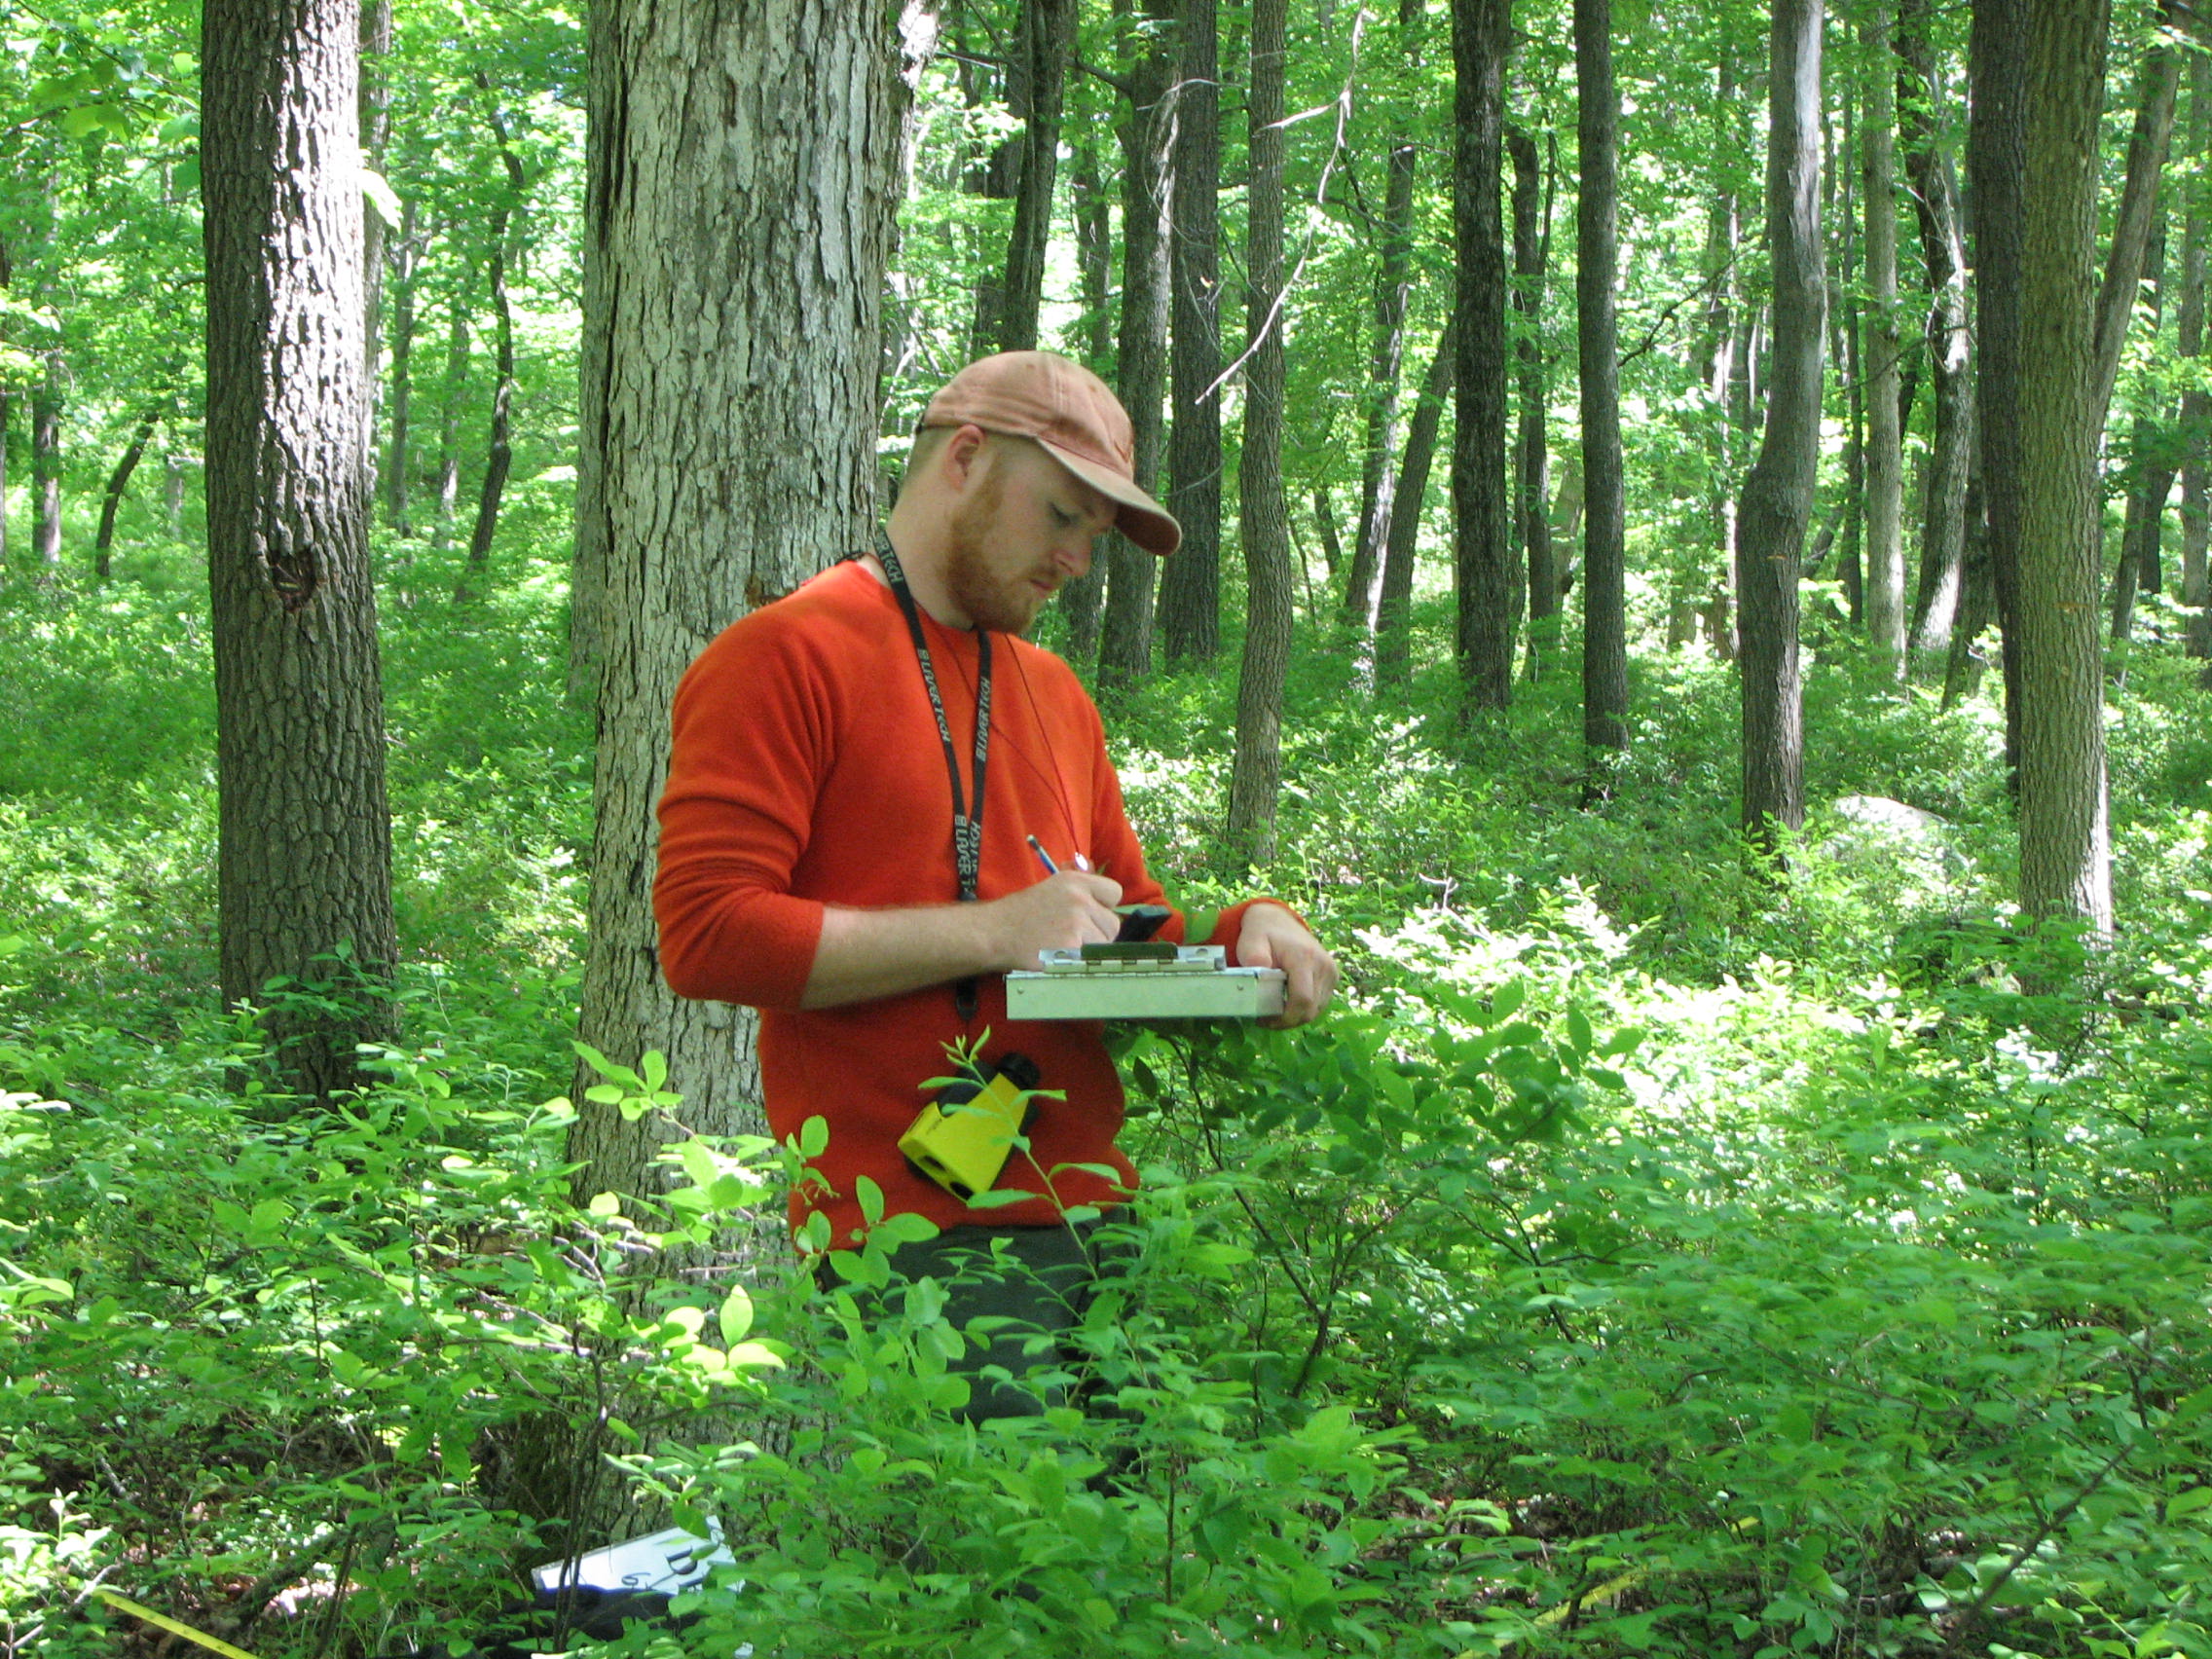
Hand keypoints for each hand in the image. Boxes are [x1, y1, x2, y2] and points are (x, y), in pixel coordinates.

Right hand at [984, 870, 1124, 970]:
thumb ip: (1080, 891)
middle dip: (1099, 933)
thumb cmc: (1021, 914)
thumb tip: (1110, 899)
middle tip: (1074, 937)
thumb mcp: (1051, 889)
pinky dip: (1079, 962)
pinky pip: (1090, 959)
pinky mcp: (1072, 948)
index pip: (1115, 892)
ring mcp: (1076, 924)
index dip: (1105, 907)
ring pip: (1104, 944)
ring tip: (1064, 947)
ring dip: (1090, 950)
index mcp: (1075, 881)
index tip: (1091, 915)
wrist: (994, 933)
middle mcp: (1078, 899)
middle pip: (1113, 923)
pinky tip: (1060, 957)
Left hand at [1235, 902, 1336, 1027]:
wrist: (1278, 920)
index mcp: (1304, 957)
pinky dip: (1304, 1008)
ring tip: (1275, 1011)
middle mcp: (1323, 965)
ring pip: (1316, 1009)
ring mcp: (1330, 971)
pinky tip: (1288, 1003)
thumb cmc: (1262, 933)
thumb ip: (1254, 960)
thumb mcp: (1250, 943)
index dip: (1285, 1017)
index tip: (1264, 1020)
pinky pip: (1320, 1003)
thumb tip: (1258, 982)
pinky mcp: (1332, 975)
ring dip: (1296, 1016)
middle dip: (1288, 1020)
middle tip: (1266, 1020)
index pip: (1302, 999)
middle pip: (1310, 1009)